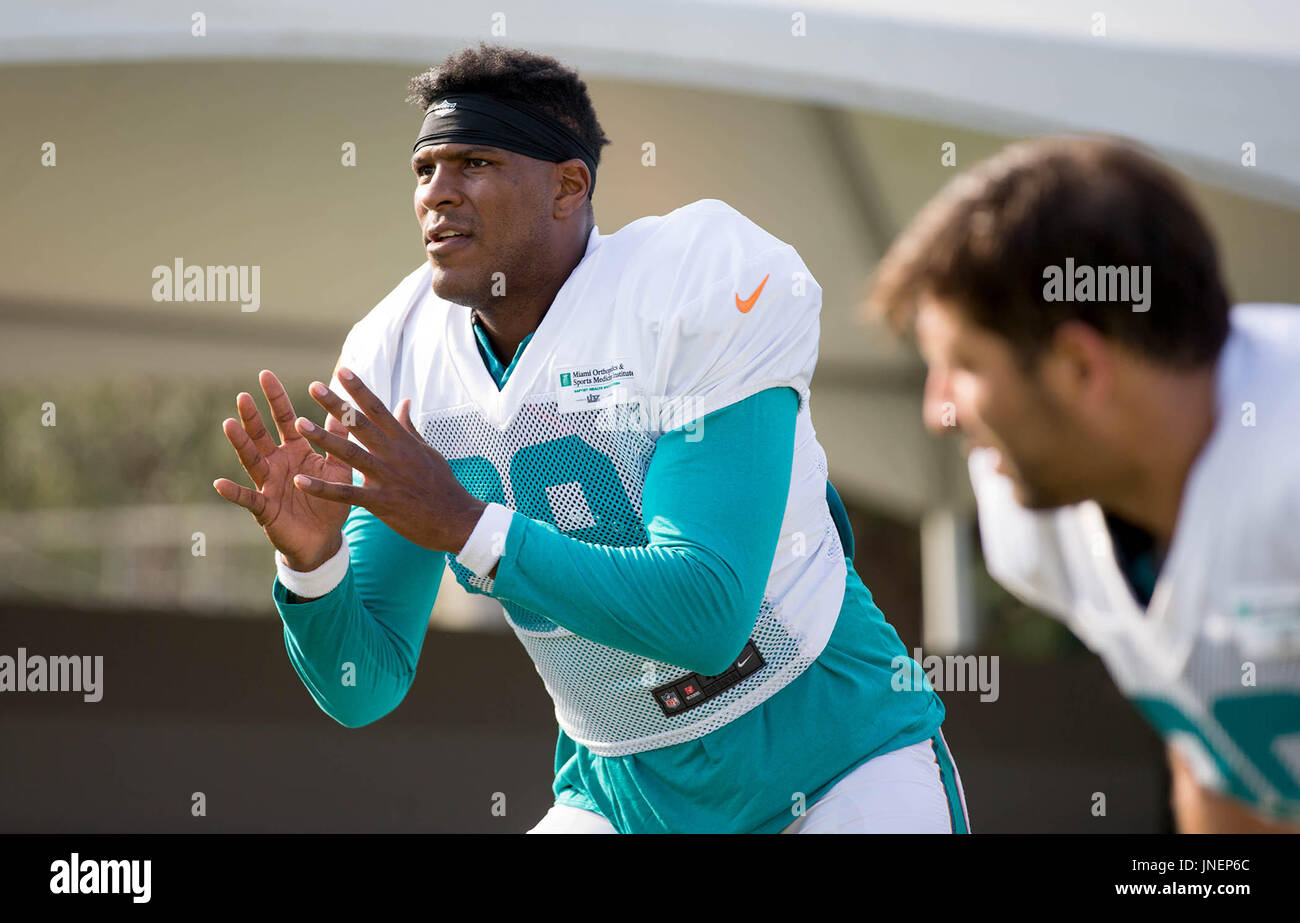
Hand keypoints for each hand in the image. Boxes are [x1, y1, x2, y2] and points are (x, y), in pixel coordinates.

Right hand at [212, 370, 351, 570]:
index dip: (276, 399)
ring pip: (252, 460)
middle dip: (253, 416)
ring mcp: (268, 485)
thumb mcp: (338, 468)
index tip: (266, 375)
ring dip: (241, 444)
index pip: (285, 420)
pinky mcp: (264, 508)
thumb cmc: (330, 502)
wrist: (325, 540)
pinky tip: (220, 483)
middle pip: (262, 435)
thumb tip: (345, 407)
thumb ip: (339, 440)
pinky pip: (247, 499)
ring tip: (229, 424)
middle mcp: (277, 464)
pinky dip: (234, 492)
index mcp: (296, 451)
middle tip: (243, 395)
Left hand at [291, 366, 486, 554]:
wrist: (458, 519)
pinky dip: (323, 488)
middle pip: (361, 425)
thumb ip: (409, 427)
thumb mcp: (428, 451)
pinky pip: (347, 494)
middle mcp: (394, 454)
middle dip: (337, 405)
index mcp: (404, 441)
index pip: (378, 409)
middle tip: (314, 387)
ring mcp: (387, 477)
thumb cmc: (443, 485)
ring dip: (324, 438)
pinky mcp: (382, 502)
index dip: (359, 389)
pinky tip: (300, 481)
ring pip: (351, 454)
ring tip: (299, 424)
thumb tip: (404, 402)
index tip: (342, 371)